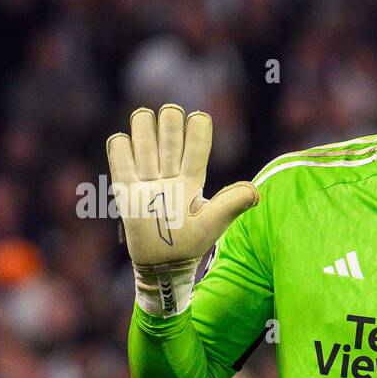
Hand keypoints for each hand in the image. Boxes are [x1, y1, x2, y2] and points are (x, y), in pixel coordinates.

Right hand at [107, 104, 257, 316]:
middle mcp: (171, 175)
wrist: (162, 264)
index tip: (199, 118)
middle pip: (169, 136)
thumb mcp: (212, 223)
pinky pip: (119, 157)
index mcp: (193, 180)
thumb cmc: (190, 244)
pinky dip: (120, 145)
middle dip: (169, 120)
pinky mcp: (126, 189)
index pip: (197, 147)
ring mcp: (148, 180)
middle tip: (171, 113)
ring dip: (144, 126)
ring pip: (145, 140)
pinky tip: (125, 142)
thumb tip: (256, 192)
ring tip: (144, 117)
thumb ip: (231, 203)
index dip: (198, 129)